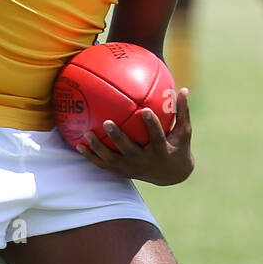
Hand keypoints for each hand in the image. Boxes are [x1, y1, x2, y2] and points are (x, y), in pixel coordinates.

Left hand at [76, 88, 193, 185]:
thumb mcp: (184, 132)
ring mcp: (132, 169)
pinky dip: (91, 156)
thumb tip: (184, 88)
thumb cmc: (178, 147)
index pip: (157, 136)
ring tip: (86, 133)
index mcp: (161, 150)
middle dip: (118, 137)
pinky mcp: (122, 173)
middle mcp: (145, 161)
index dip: (151, 124)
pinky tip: (78, 145)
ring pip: (112, 160)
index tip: (144, 110)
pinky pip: (104, 165)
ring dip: (98, 148)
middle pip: (129, 150)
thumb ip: (182, 111)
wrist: (172, 175)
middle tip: (107, 122)